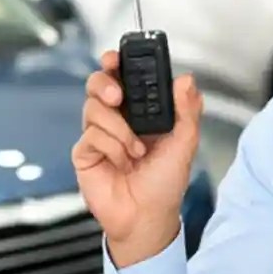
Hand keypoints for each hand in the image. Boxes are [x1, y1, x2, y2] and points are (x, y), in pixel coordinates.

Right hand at [72, 50, 202, 266]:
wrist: (147, 217)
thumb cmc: (165, 183)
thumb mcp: (185, 144)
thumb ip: (187, 110)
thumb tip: (186, 80)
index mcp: (141, 111)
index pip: (125, 77)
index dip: (117, 62)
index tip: (117, 56)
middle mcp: (118, 119)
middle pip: (99, 84)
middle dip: (105, 83)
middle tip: (118, 97)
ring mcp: (99, 134)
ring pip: (94, 108)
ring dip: (118, 129)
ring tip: (135, 149)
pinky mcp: (85, 152)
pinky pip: (91, 136)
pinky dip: (111, 147)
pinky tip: (122, 162)